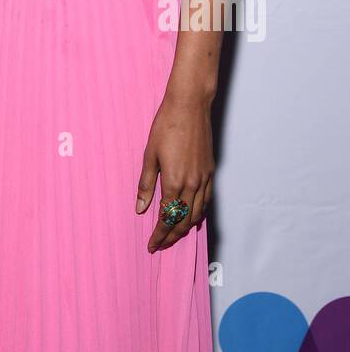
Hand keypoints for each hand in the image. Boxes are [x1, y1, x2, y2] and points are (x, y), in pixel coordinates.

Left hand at [136, 93, 214, 252]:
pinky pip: (206, 201)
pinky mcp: (210, 172)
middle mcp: (192, 184)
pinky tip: (190, 215)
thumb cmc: (166, 126)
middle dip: (171, 236)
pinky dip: (197, 213)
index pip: (167, 218)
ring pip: (197, 214)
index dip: (159, 234)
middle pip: (183, 221)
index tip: (152, 244)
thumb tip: (140, 209)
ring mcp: (204, 178)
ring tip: (173, 234)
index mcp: (174, 181)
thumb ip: (146, 184)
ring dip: (184, 228)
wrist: (190, 106)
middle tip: (160, 244)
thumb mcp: (150, 155)